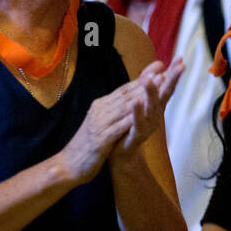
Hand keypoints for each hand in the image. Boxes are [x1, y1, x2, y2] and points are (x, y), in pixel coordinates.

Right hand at [57, 70, 164, 184]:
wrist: (67, 165)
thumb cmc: (87, 145)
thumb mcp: (100, 123)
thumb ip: (111, 110)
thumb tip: (126, 100)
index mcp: (101, 106)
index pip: (124, 89)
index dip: (142, 77)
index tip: (158, 66)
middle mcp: (100, 111)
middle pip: (126, 94)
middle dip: (145, 81)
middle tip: (163, 70)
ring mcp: (99, 124)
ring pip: (124, 107)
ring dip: (142, 95)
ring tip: (157, 86)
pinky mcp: (100, 140)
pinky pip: (117, 128)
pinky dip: (130, 119)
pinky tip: (143, 114)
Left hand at [115, 57, 182, 157]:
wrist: (121, 152)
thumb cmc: (132, 124)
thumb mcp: (141, 100)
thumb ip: (148, 84)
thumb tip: (160, 65)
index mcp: (155, 104)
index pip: (166, 85)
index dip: (174, 72)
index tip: (181, 58)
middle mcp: (155, 113)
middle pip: (165, 94)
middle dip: (172, 80)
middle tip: (180, 66)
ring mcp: (148, 124)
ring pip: (151, 106)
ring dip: (151, 92)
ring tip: (149, 79)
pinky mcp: (137, 134)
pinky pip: (137, 122)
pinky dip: (137, 112)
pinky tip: (135, 101)